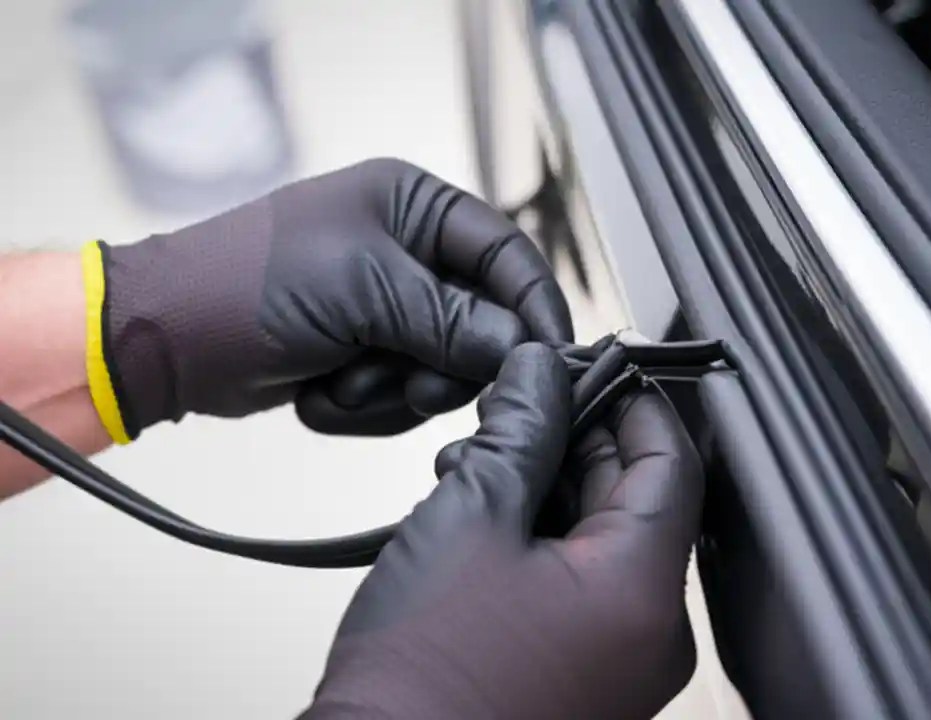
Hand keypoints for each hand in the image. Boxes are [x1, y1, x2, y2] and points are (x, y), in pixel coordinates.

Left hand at [91, 158, 570, 440]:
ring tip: (341, 378)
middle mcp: (407, 253)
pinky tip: (317, 389)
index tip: (552, 356)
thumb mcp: (367, 290)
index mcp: (415, 206)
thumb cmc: (252, 284)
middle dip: (444, 364)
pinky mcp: (362, 355)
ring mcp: (384, 308)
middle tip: (414, 383)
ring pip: (442, 371)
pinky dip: (360, 405)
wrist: (164, 339)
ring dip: (392, 391)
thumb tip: (525, 352)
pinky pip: (399, 397)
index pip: (507, 254)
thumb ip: (455, 322)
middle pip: (481, 323)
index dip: (534, 305)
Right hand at [302, 344, 704, 719]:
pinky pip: (583, 588)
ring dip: (549, 491)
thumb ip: (521, 430)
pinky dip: (543, 544)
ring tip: (479, 465)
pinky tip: (484, 518)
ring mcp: (620, 662)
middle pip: (638, 502)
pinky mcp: (586, 678)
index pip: (673, 464)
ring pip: (604, 542)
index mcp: (643, 593)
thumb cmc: (421, 675)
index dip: (634, 402)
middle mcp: (652, 635)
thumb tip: (542, 372)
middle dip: (577, 443)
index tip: (595, 364)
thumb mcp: (472, 519)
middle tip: (519, 405)